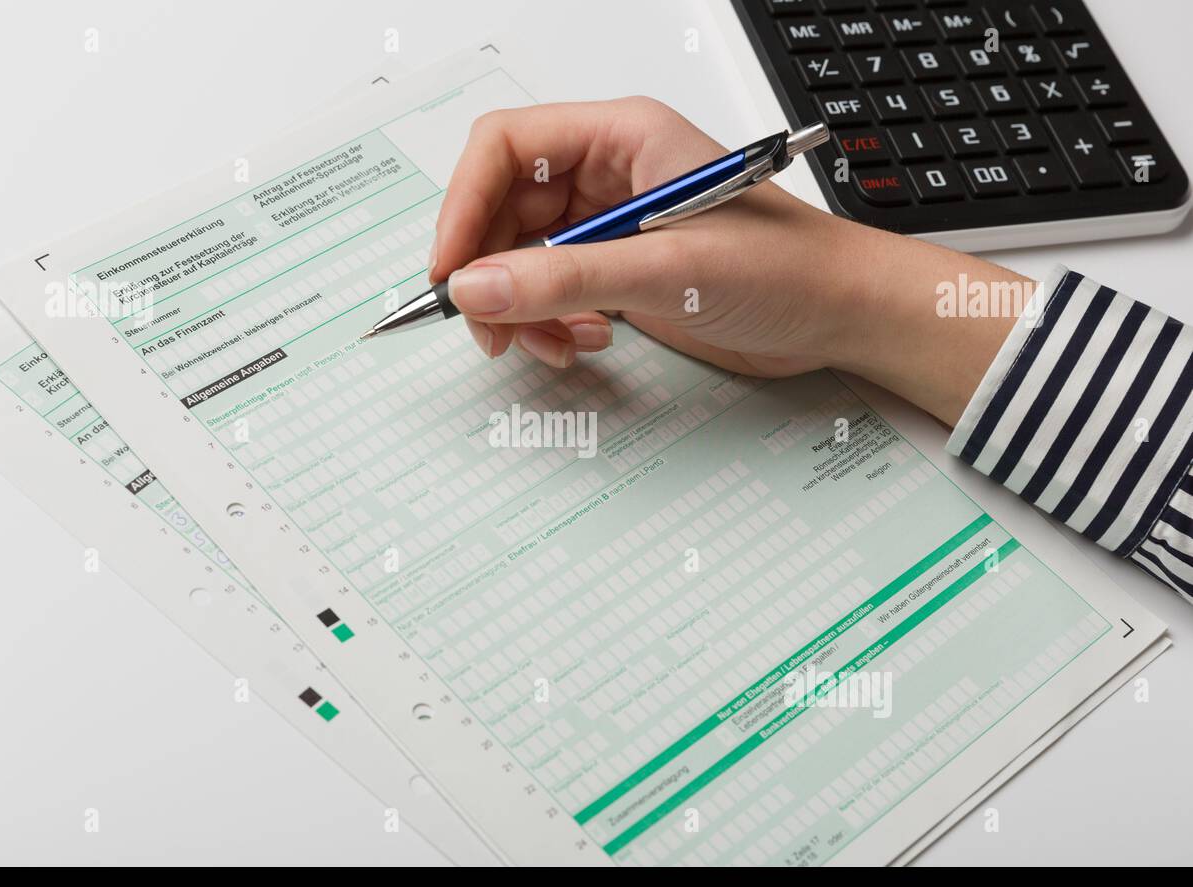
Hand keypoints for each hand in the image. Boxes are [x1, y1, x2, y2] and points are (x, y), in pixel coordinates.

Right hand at [430, 97, 1027, 425]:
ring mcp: (611, 225)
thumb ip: (567, 279)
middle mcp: (608, 174)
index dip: (464, 207)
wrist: (841, 316)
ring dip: (523, 307)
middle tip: (493, 328)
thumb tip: (476, 287)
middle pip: (502, 209)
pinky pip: (552, 290)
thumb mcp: (670, 270)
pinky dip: (552, 322)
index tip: (451, 271)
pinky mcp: (619, 271)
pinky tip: (588, 340)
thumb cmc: (788, 268)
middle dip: (491, 272)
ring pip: (520, 258)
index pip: (505, 149)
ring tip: (559, 342)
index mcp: (621, 137)